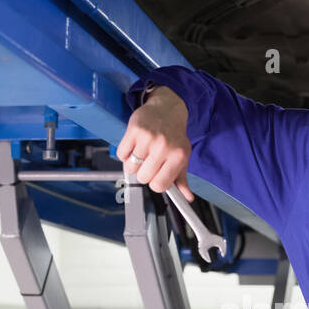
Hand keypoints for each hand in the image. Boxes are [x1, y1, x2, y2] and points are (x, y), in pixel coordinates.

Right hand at [117, 86, 193, 201]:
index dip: (154, 183)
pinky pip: (122, 154)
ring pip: (130, 167)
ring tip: (141, 153)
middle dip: (143, 173)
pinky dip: (125, 154)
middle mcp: (164, 147)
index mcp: (178, 156)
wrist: (167, 109)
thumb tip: (187, 199)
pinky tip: (134, 146)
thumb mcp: (182, 157)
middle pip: (143, 178)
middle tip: (148, 162)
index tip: (155, 177)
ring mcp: (148, 139)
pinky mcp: (134, 130)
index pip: (159, 185)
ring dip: (133, 164)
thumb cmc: (174, 135)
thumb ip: (182, 179)